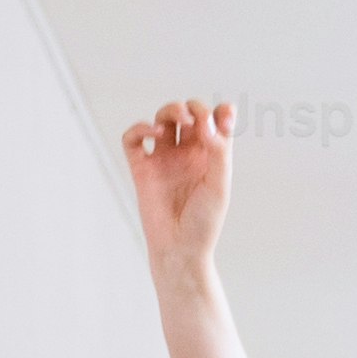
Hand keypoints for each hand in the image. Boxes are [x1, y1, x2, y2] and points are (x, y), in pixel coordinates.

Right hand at [122, 96, 234, 271]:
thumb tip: (206, 122)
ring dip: (170, 110)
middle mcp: (186, 154)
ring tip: (180, 119)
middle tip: (196, 120)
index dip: (220, 111)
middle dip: (193, 108)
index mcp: (209, 156)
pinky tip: (154, 133)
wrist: (180, 249)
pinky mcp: (141, 168)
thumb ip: (218, 150)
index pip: (215, 120)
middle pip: (188, 113)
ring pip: (162, 119)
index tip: (223, 118)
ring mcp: (163, 159)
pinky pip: (133, 139)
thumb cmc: (204, 221)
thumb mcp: (219, 184)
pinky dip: (140, 128)